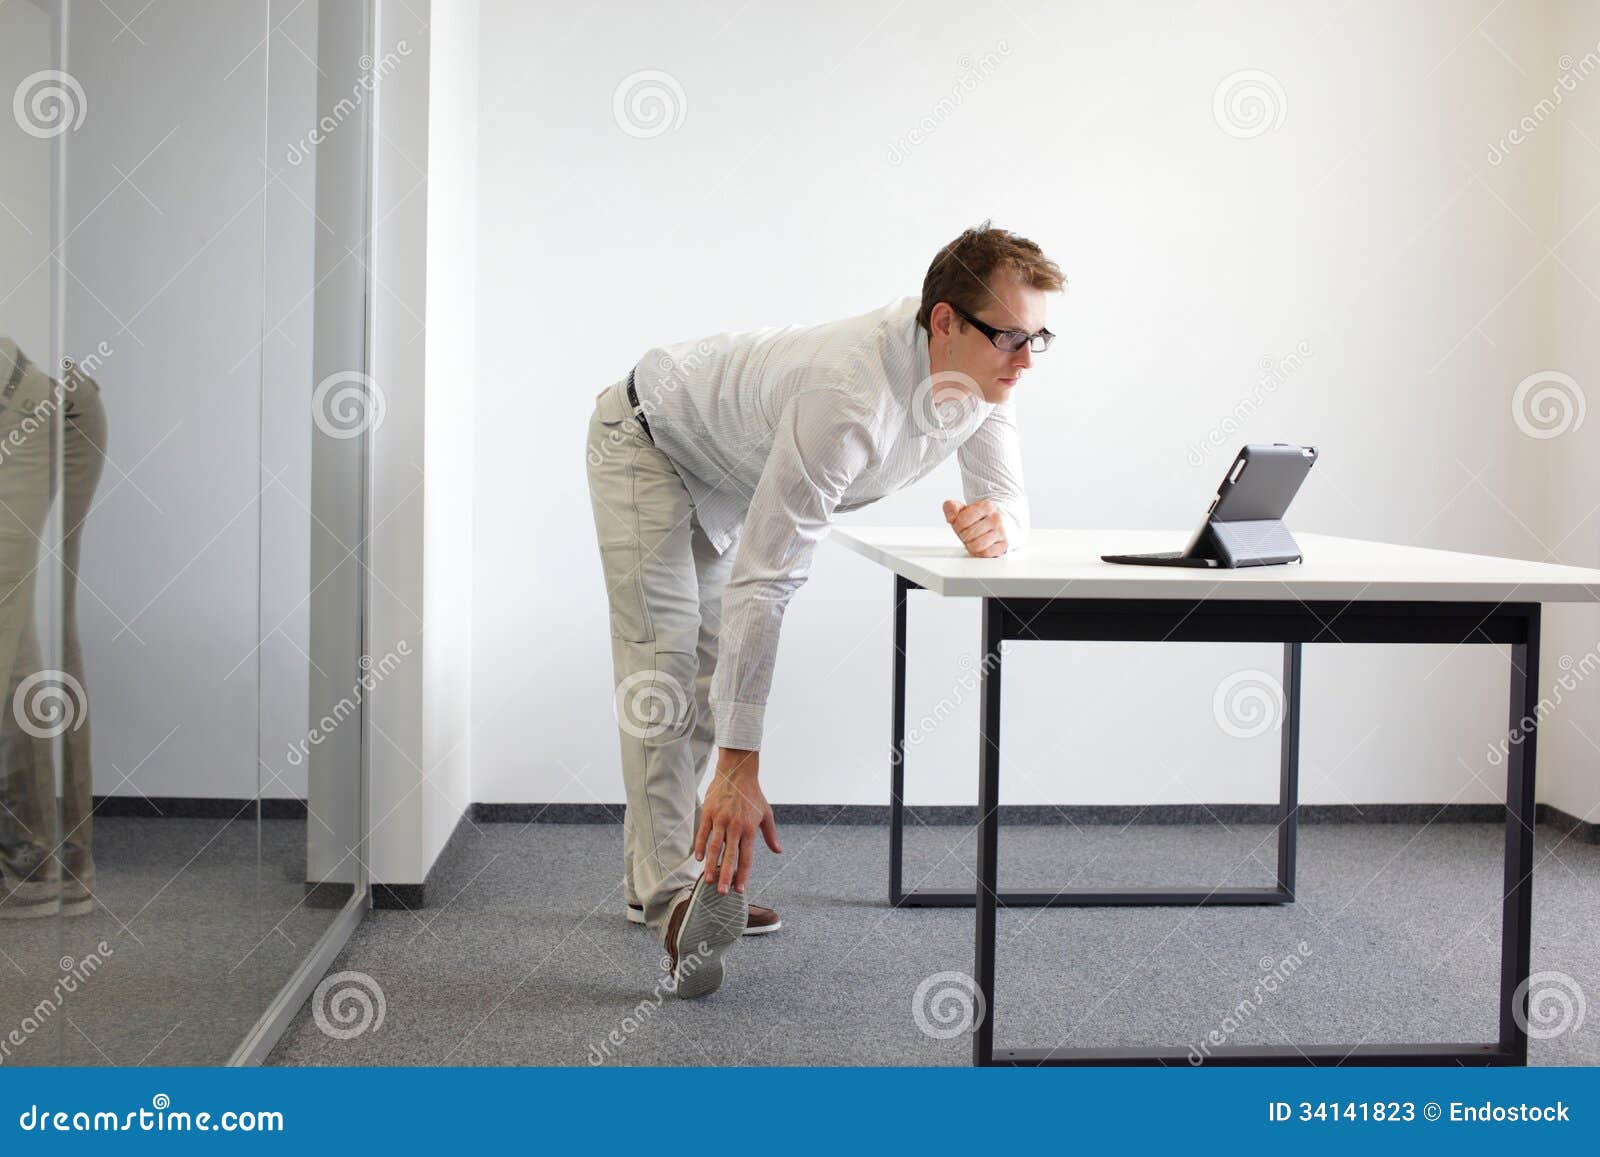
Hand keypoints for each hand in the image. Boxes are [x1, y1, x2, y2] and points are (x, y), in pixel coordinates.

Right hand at [693, 748, 781, 894]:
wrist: (738, 772)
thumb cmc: (753, 795)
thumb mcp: (766, 814)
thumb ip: (771, 835)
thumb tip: (778, 851)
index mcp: (749, 829)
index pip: (746, 857)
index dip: (743, 874)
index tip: (740, 889)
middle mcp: (735, 827)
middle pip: (730, 855)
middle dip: (726, 875)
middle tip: (723, 893)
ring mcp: (720, 820)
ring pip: (714, 846)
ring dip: (711, 865)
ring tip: (708, 880)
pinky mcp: (709, 813)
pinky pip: (703, 832)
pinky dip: (700, 846)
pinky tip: (698, 858)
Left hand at [943, 498, 1006, 557]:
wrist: (995, 524)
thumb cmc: (977, 519)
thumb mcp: (961, 510)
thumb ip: (951, 507)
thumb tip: (951, 517)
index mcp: (986, 506)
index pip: (962, 521)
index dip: (958, 525)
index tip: (963, 525)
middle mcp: (996, 518)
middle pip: (968, 534)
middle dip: (964, 536)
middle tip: (969, 533)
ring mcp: (1002, 532)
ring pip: (978, 545)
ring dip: (971, 545)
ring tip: (974, 540)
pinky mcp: (1004, 545)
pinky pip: (986, 553)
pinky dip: (980, 552)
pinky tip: (981, 546)